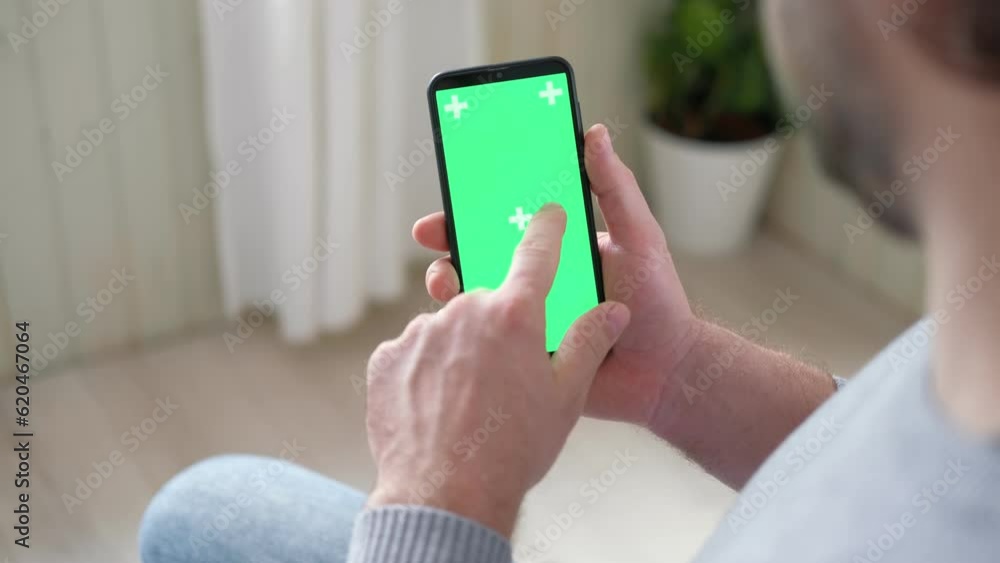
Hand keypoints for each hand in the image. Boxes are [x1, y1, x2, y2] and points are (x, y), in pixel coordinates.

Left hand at [367, 204, 630, 536]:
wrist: (445, 494)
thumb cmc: (512, 449)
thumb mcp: (566, 397)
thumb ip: (588, 342)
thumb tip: (613, 312)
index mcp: (515, 314)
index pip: (537, 251)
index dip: (547, 228)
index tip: (549, 212)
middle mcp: (464, 310)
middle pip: (487, 298)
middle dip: (499, 325)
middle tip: (506, 371)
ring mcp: (420, 332)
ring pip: (448, 327)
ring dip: (460, 349)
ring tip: (470, 400)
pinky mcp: (388, 356)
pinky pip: (414, 352)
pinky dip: (426, 370)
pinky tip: (439, 407)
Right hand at [412, 124, 699, 425]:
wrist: (667, 375)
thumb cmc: (658, 303)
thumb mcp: (640, 237)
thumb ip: (616, 189)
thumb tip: (596, 132)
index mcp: (556, 249)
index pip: (507, 218)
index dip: (476, 203)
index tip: (453, 188)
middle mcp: (535, 280)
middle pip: (477, 254)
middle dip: (446, 240)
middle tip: (429, 233)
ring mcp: (526, 318)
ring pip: (473, 296)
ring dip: (449, 282)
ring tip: (446, 281)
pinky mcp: (523, 356)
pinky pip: (486, 341)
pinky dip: (465, 330)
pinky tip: (461, 324)